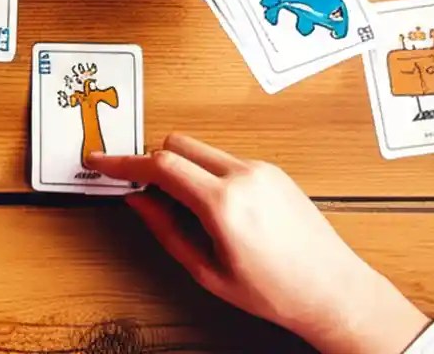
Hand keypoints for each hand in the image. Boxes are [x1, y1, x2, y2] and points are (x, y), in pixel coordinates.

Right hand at [89, 134, 428, 353]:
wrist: (333, 291)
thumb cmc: (276, 291)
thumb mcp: (206, 270)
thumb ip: (165, 229)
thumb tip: (137, 199)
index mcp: (223, 202)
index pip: (160, 165)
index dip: (122, 162)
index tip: (100, 162)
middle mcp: (244, 175)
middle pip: (177, 143)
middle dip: (153, 162)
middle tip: (143, 192)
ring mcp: (262, 169)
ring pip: (201, 150)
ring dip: (182, 169)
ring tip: (186, 213)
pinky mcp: (273, 171)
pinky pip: (225, 160)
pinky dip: (207, 174)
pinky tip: (213, 209)